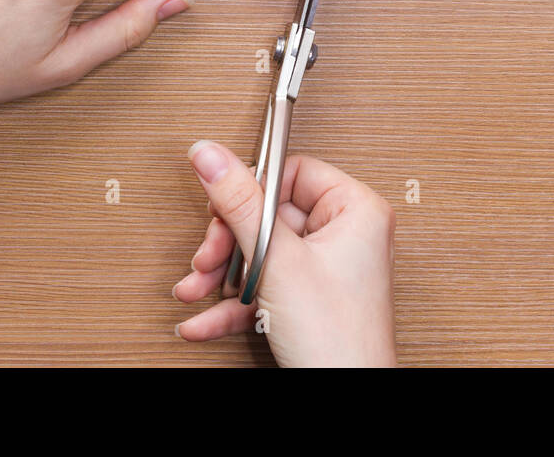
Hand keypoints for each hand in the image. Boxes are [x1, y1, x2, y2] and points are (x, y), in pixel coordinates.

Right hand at [174, 141, 396, 367]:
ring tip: (196, 291)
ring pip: (262, 254)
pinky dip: (234, 303)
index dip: (252, 190)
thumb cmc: (335, 337)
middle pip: (270, 216)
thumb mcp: (277, 261)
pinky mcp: (311, 299)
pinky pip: (267, 286)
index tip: (222, 207)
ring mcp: (329, 269)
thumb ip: (240, 203)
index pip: (293, 173)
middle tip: (207, 259)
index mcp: (356, 210)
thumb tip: (209, 154)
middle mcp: (347, 234)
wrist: (343, 399)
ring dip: (223, 276)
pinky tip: (202, 319)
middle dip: (228, 243)